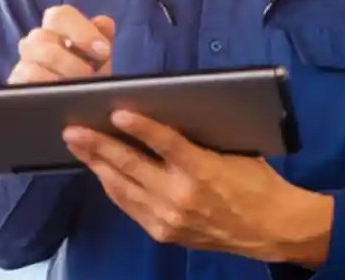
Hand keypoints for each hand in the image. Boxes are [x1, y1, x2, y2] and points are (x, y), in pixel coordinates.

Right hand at [7, 5, 114, 84]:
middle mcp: (36, 42)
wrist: (78, 109)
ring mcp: (23, 63)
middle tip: (90, 74)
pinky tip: (62, 94)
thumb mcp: (100, 59)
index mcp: (57, 29)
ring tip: (77, 86)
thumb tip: (102, 21)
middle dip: (71, 58)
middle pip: (41, 36)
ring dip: (60, 73)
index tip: (104, 51)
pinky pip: (26, 80)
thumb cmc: (88, 77)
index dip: (83, 32)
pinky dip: (48, 85)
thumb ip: (103, 37)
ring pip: (32, 59)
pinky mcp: (16, 84)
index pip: (60, 15)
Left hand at [63, 111, 332, 266]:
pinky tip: (101, 172)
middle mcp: (181, 196)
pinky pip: (129, 206)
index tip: (116, 112)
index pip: (165, 143)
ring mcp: (169, 217)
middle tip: (74, 129)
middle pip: (131, 166)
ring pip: (123, 187)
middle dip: (99, 145)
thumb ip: (200, 141)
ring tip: (78, 146)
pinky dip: (113, 187)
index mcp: (204, 171)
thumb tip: (166, 119)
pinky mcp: (164, 232)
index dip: (139, 126)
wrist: (270, 228)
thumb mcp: (235, 152)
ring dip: (97, 164)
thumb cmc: (257, 183)